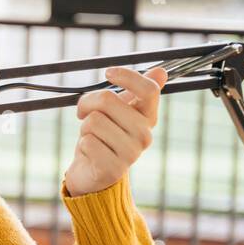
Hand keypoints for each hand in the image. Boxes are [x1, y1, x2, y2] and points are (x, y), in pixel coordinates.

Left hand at [63, 65, 167, 196]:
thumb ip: (136, 91)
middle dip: (89, 103)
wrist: (92, 173)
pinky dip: (82, 145)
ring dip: (84, 128)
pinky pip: (87, 141)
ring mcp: (131, 153)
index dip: (127, 76)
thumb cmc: (104, 137)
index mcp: (148, 118)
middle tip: (84, 113)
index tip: (108, 73)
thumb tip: (161, 72)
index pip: (149, 90)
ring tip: (91, 138)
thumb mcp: (118, 111)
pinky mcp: (113, 169)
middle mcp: (144, 135)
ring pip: (93, 120)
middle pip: (109, 100)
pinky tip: (90, 154)